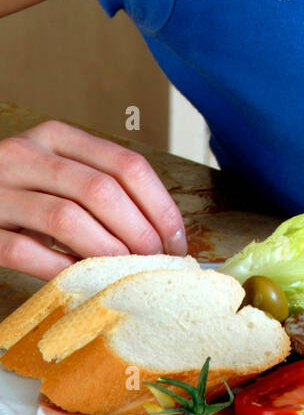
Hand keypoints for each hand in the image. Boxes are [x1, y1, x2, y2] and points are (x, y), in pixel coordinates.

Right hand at [0, 120, 187, 278]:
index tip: (177, 239)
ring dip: (105, 250)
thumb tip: (160, 232)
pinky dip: (59, 268)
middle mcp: (26, 154)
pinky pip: (24, 250)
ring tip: (125, 272)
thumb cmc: (15, 191)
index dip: (159, 205)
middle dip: (138, 232)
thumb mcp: (56, 173)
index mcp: (56, 136)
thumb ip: (97, 187)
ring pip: (66, 219)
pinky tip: (80, 279)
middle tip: (155, 262)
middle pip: (101, 191)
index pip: (125, 164)